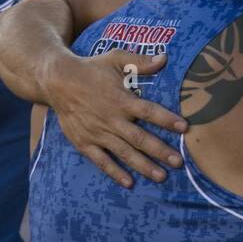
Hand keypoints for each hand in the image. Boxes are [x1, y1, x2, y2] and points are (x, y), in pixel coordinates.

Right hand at [42, 47, 186, 188]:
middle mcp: (112, 119)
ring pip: (124, 153)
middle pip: (140, 138)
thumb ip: (139, 61)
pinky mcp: (85, 142)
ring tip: (161, 177)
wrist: (58, 81)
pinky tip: (129, 183)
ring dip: (143, 166)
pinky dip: (114, 172)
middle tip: (179, 162)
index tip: (184, 128)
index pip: (149, 111)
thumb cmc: (91, 69)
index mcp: (121, 99)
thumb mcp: (115, 59)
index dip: (167, 120)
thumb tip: (164, 58)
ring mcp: (98, 133)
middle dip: (160, 151)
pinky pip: (101, 161)